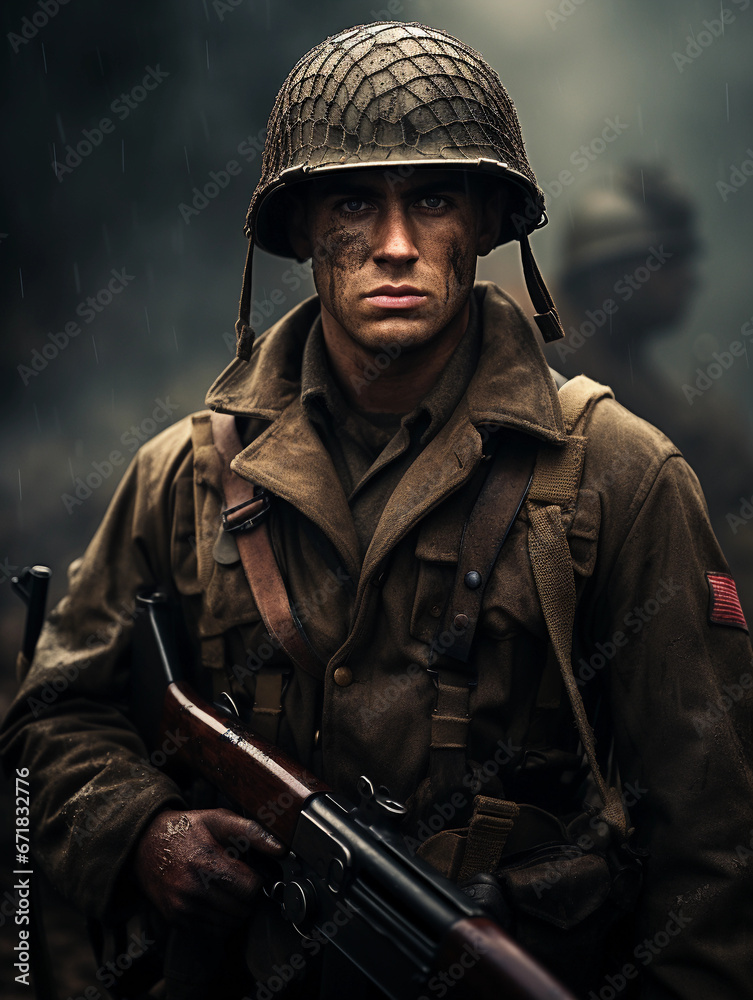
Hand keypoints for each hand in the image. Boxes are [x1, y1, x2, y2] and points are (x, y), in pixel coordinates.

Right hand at [134, 807, 284, 927]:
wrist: (144, 844)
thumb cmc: (185, 829)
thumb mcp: (217, 819)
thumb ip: (251, 831)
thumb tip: (280, 847)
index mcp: (204, 862)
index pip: (249, 888)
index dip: (257, 880)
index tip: (252, 872)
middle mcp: (192, 889)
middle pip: (241, 909)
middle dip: (248, 897)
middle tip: (241, 881)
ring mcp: (182, 908)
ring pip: (229, 924)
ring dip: (236, 911)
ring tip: (228, 890)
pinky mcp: (176, 920)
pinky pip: (212, 931)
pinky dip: (220, 920)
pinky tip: (215, 899)